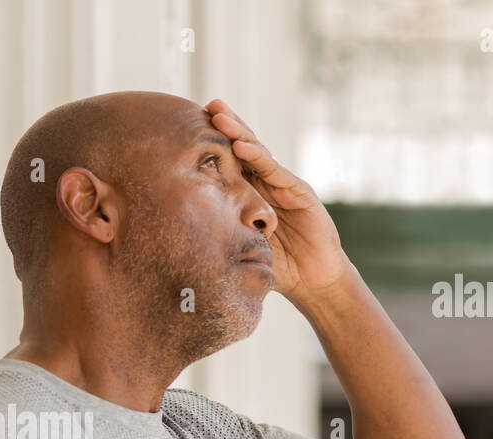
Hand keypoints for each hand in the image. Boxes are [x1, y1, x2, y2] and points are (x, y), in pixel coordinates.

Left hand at [203, 98, 350, 304]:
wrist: (313, 278)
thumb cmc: (277, 263)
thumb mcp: (242, 245)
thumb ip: (223, 233)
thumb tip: (180, 233)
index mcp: (251, 193)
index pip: (231, 162)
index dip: (215, 143)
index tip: (191, 125)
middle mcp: (267, 183)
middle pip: (244, 147)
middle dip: (226, 125)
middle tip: (206, 106)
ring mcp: (284, 185)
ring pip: (258, 153)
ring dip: (239, 132)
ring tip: (219, 116)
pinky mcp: (300, 192)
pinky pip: (276, 172)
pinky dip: (259, 158)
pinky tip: (242, 146)